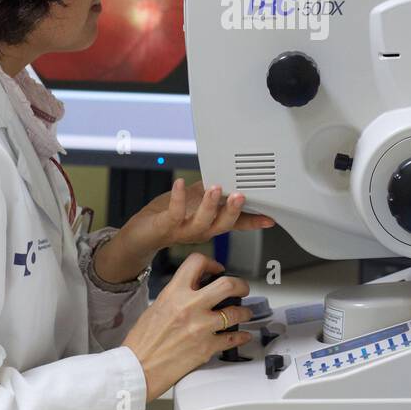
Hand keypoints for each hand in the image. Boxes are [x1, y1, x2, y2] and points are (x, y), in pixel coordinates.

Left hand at [112, 179, 275, 272]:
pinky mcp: (167, 225)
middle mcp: (201, 231)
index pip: (236, 223)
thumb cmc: (167, 218)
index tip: (270, 217)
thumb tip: (226, 175)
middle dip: (233, 211)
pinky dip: (178, 198)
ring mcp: (184, 230)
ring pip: (202, 222)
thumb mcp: (194, 201)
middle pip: (223, 225)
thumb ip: (209, 192)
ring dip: (209, 205)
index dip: (253, 221)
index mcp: (210, 225)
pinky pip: (175, 212)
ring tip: (215, 188)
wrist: (140, 234)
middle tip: (241, 196)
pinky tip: (180, 183)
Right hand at [122, 253, 252, 399]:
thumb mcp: (156, 307)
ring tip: (244, 313)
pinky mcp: (206, 348)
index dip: (212, 263)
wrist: (137, 369)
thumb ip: (177, 296)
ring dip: (244, 312)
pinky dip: (240, 337)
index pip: (197, 263)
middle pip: (227, 285)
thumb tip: (193, 291)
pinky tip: (242, 335)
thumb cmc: (141, 343)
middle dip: (240, 285)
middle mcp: (189, 306)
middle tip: (242, 288)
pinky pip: (232, 339)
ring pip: (235, 312)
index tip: (218, 269)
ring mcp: (201, 327)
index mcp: (174, 293)